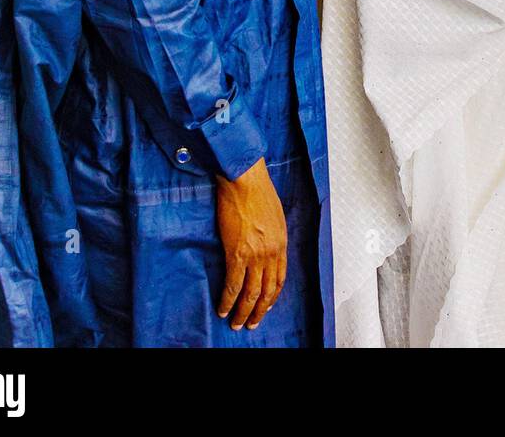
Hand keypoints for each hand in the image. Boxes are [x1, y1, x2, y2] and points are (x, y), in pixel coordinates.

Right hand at [215, 158, 286, 330]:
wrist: (245, 180)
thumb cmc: (258, 191)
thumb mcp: (274, 214)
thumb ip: (272, 233)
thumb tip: (264, 244)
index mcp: (281, 243)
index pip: (280, 278)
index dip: (272, 296)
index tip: (266, 305)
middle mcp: (271, 253)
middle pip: (267, 291)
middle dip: (259, 311)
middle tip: (252, 324)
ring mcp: (255, 255)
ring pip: (250, 293)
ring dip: (243, 312)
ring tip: (236, 323)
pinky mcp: (237, 254)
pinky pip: (233, 284)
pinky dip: (227, 300)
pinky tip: (223, 309)